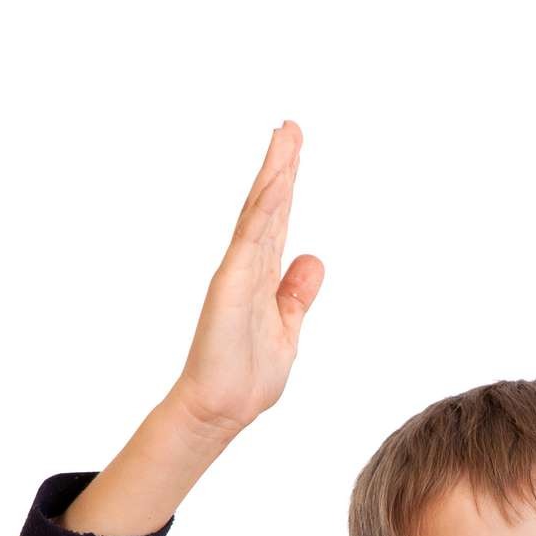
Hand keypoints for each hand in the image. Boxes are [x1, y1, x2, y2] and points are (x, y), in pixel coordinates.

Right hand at [170, 119, 323, 439]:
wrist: (222, 408)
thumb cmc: (247, 376)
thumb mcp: (287, 328)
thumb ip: (296, 294)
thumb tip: (312, 260)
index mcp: (263, 277)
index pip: (279, 222)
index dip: (288, 187)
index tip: (295, 151)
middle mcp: (249, 267)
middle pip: (269, 207)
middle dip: (281, 166)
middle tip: (291, 127)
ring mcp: (238, 272)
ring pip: (259, 213)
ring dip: (273, 174)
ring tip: (286, 137)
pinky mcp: (231, 283)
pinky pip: (251, 239)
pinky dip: (264, 209)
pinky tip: (277, 182)